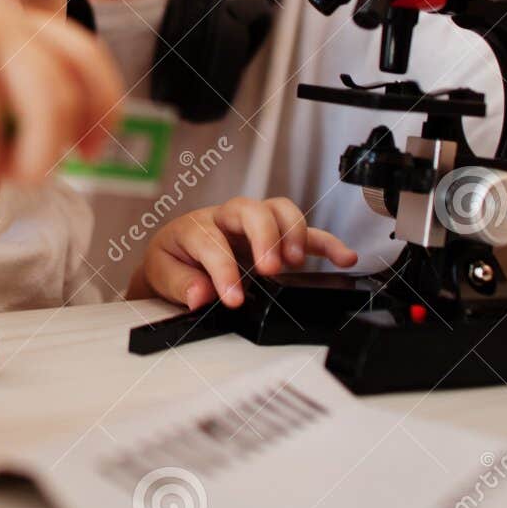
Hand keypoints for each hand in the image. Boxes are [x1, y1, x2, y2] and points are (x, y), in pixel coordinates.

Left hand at [129, 196, 356, 309]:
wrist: (177, 257)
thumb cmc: (173, 260)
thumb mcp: (162, 273)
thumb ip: (179, 283)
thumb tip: (200, 294)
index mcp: (194, 226)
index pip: (210, 242)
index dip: (223, 270)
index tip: (233, 297)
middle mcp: (226, 218)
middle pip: (249, 209)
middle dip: (264, 236)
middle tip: (269, 269)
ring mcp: (253, 224)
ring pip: (279, 210)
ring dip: (293, 232)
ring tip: (296, 261)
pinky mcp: (276, 236)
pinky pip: (306, 233)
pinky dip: (327, 243)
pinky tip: (344, 257)